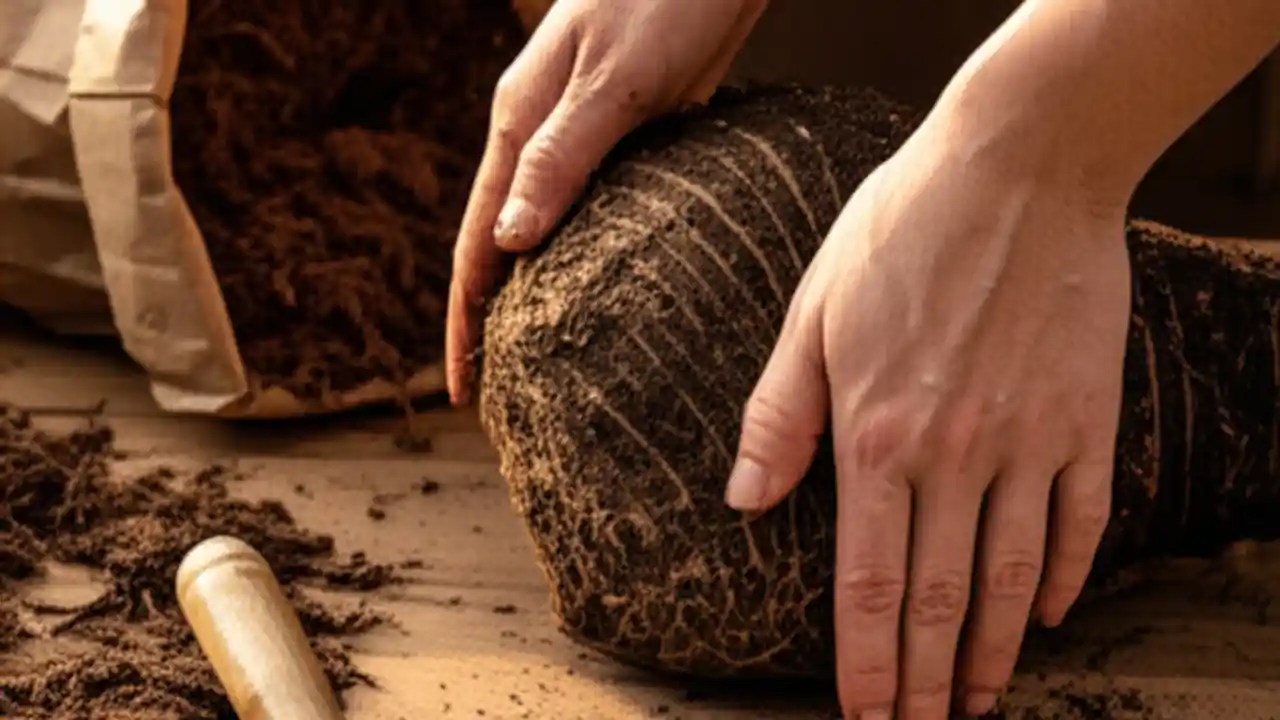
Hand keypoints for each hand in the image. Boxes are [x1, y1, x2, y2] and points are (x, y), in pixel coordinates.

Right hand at [446, 0, 766, 403]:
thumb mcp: (612, 80)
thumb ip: (560, 157)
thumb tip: (507, 242)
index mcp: (520, 125)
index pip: (478, 242)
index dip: (466, 319)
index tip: (463, 386)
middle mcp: (541, 136)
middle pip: (502, 244)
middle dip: (491, 318)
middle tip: (496, 393)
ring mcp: (584, 137)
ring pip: (548, 232)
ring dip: (537, 292)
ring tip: (541, 359)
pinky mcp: (629, 135)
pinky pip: (596, 213)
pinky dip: (587, 258)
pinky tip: (602, 290)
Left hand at [723, 117, 1130, 718]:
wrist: (1021, 165)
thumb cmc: (901, 230)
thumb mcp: (812, 312)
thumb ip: (779, 415)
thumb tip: (742, 501)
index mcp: (876, 436)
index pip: (869, 581)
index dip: (866, 662)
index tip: (866, 717)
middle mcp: (954, 454)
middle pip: (940, 598)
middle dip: (927, 680)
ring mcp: (1029, 441)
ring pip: (1011, 577)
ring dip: (993, 651)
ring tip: (980, 702)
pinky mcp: (1087, 418)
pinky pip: (1081, 518)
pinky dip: (1066, 575)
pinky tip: (1050, 614)